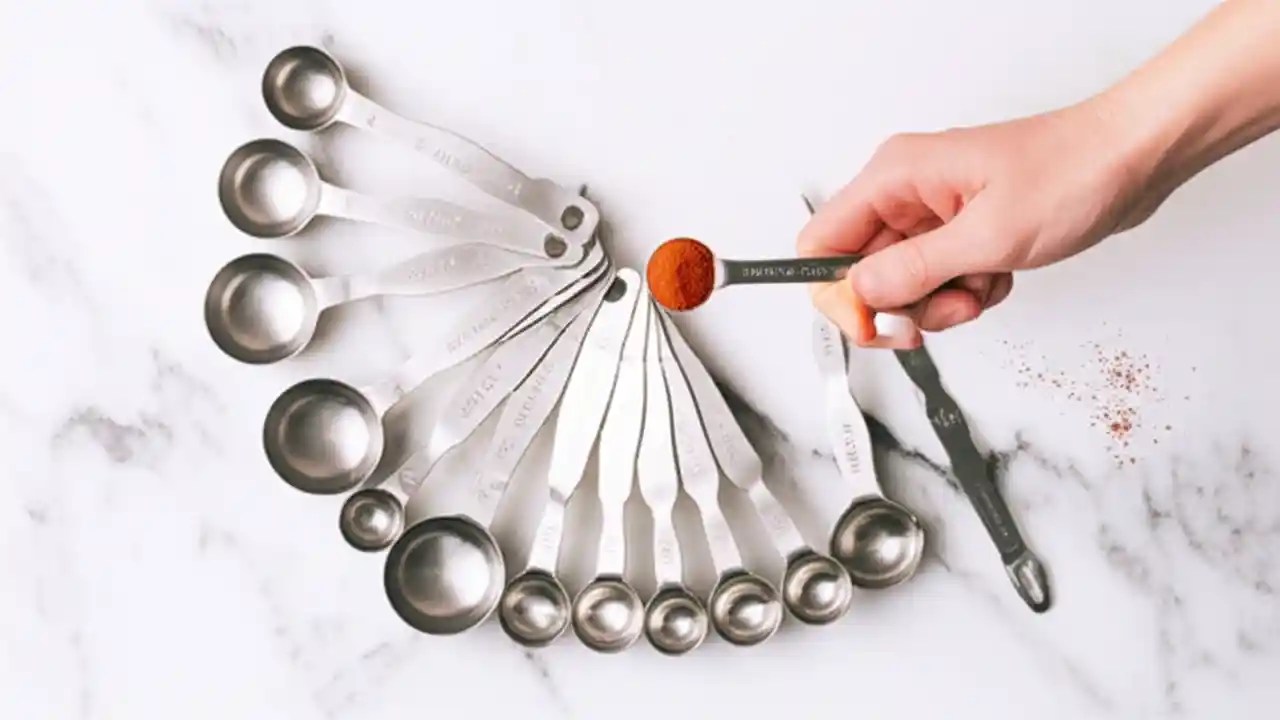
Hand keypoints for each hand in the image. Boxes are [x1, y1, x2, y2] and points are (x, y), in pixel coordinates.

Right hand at [798, 98, 1158, 347]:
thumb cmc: (1073, 171)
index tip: (873, 321)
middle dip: (901, 304)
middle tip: (940, 310)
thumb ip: (915, 270)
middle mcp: (906, 192)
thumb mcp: (988, 234)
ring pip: (902, 282)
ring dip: (940, 301)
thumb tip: (860, 294)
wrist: (1133, 157)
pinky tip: (998, 274)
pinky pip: (939, 279)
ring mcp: (934, 211)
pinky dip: (967, 291)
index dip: (837, 292)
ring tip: (981, 285)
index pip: (822, 242)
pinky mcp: (961, 228)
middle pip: (861, 270)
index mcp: (896, 176)